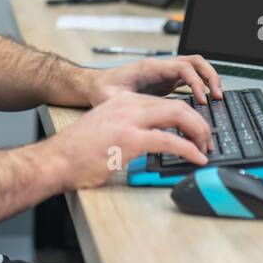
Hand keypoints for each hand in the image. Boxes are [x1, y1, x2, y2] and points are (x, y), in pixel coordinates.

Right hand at [49, 89, 211, 188]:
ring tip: (205, 148)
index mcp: (123, 103)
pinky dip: (189, 149)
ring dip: (198, 133)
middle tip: (206, 140)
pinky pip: (171, 140)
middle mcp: (128, 106)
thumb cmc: (75, 153)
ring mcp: (130, 121)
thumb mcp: (105, 131)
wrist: (55, 160)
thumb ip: (128, 130)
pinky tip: (196, 158)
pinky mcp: (130, 140)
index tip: (195, 131)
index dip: (186, 116)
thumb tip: (152, 142)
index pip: (165, 102)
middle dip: (198, 122)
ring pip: (179, 116)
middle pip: (177, 105)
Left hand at [88, 54, 222, 105]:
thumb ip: (124, 103)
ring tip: (217, 97)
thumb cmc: (103, 88)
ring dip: (209, 79)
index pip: (182, 68)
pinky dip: (201, 86)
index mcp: (150, 68)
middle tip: (217, 96)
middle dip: (209, 77)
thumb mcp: (110, 97)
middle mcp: (161, 67)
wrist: (97, 84)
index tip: (201, 99)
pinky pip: (190, 78)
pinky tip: (204, 101)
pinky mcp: (167, 81)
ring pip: (195, 67)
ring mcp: (165, 73)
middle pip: (195, 62)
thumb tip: (136, 113)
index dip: (196, 82)